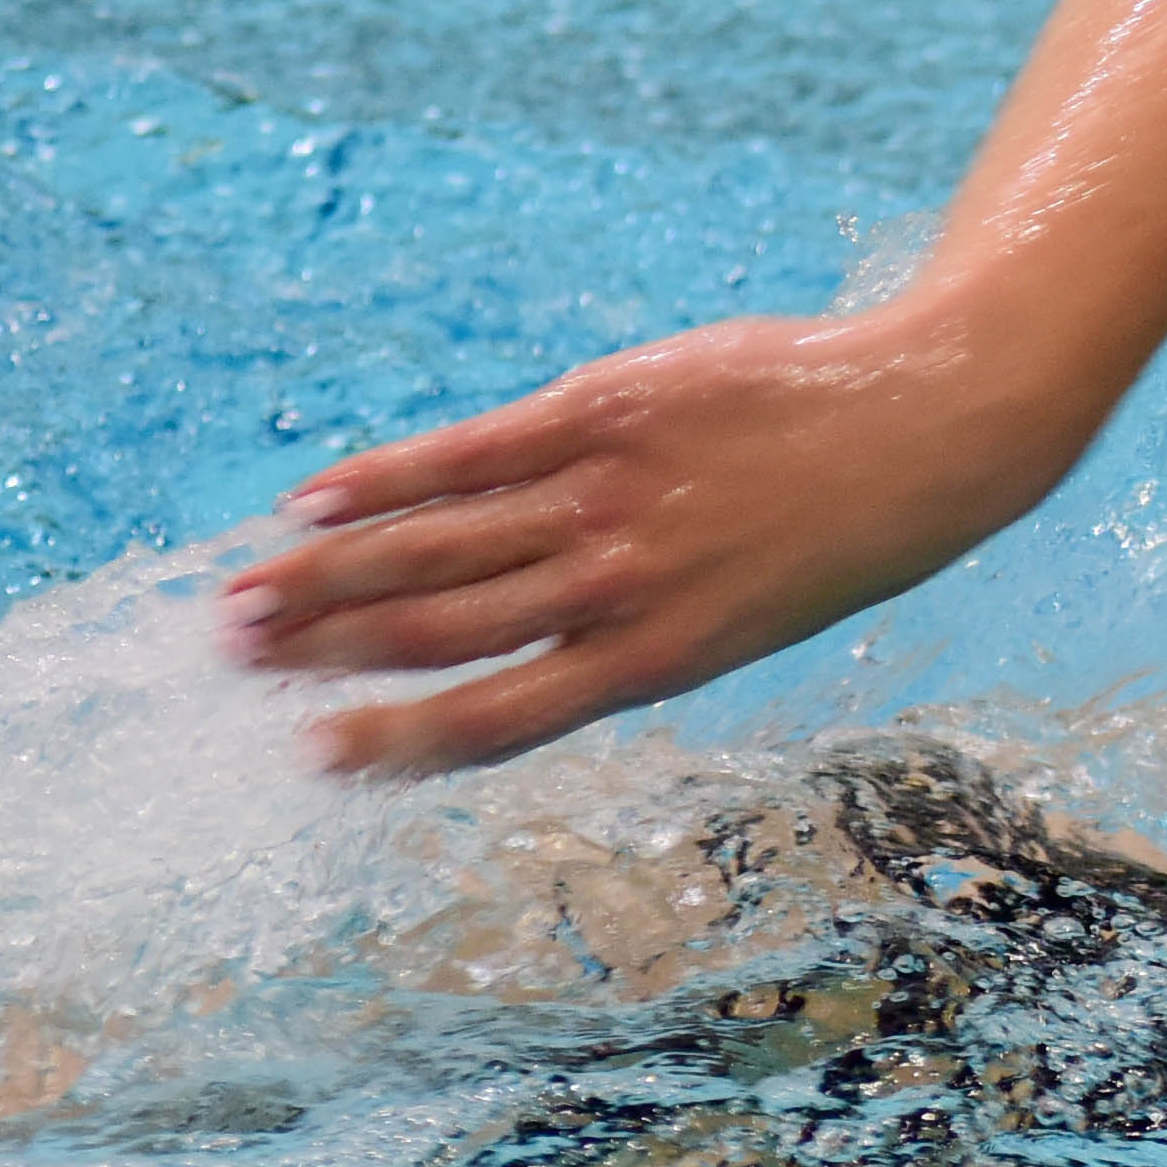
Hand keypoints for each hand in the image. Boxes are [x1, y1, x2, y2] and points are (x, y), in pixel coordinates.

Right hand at [229, 306, 1082, 775]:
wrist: (931, 426)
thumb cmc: (835, 527)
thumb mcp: (738, 606)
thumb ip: (629, 618)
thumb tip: (520, 623)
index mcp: (655, 659)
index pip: (495, 720)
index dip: (393, 743)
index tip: (311, 755)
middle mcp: (619, 589)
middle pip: (439, 633)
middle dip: (326, 653)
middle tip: (235, 663)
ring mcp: (607, 498)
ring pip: (433, 550)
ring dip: (324, 576)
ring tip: (242, 599)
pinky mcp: (603, 410)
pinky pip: (470, 454)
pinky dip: (385, 480)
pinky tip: (314, 501)